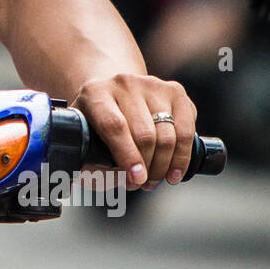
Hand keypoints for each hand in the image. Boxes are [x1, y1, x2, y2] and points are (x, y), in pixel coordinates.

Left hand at [71, 73, 197, 188]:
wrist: (113, 93)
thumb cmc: (96, 121)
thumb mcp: (82, 137)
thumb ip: (89, 163)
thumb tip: (112, 180)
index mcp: (95, 93)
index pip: (114, 126)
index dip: (127, 156)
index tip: (135, 180)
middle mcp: (125, 84)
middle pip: (144, 134)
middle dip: (146, 167)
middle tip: (140, 184)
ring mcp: (152, 85)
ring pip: (167, 135)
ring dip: (163, 166)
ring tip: (153, 180)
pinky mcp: (175, 91)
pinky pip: (186, 130)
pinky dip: (182, 157)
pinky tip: (174, 172)